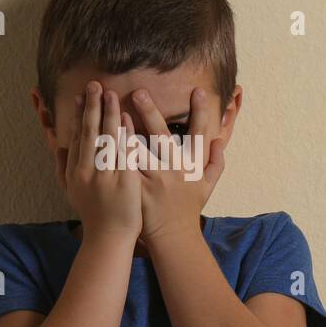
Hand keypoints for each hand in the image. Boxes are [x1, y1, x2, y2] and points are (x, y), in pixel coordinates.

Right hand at [56, 80, 141, 241]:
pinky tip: (124, 117)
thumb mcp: (70, 190)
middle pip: (88, 132)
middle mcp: (86, 171)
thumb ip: (62, 166)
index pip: (75, 137)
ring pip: (105, 137)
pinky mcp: (123, 180)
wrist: (108, 238)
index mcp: (74, 171)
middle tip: (95, 85)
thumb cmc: (92, 214)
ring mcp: (105, 175)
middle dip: (91, 106)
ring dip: (108, 112)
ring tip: (111, 93)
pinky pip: (123, 151)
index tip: (79, 95)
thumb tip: (56, 144)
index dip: (77, 114)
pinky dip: (123, 132)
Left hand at [129, 86, 223, 244]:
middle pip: (162, 136)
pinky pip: (125, 167)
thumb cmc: (189, 207)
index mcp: (193, 166)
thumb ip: (216, 162)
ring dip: (126, 128)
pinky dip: (117, 151)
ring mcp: (155, 180)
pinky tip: (106, 137)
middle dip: (151, 112)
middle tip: (139, 91)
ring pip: (138, 150)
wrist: (173, 236)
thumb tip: (219, 140)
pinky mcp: (138, 189)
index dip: (200, 112)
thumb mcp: (208, 185)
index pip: (200, 134)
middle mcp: (175, 170)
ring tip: (115, 109)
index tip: (196, 90)